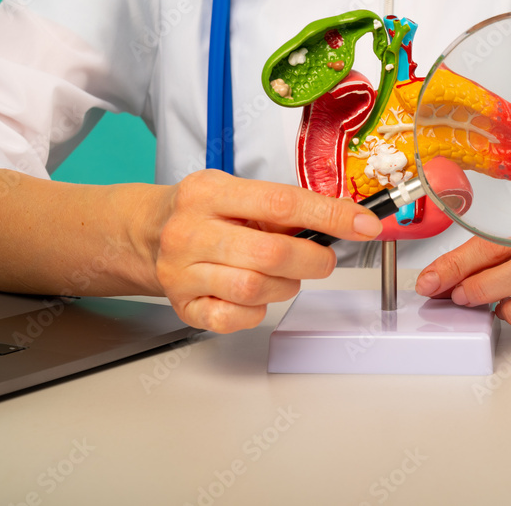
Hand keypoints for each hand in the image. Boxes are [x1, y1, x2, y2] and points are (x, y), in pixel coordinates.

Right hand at [149, 169, 382, 332]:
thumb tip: (350, 218)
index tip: (364, 225)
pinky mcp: (182, 305)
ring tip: (282, 275)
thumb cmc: (206, 213)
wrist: (146, 233)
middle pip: (271, 254)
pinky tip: (254, 295)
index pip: (282, 203)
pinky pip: (234, 318)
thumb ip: (289, 206)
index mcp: (209, 192)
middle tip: (322, 259)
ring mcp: (181, 271)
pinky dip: (256, 311)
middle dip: (312, 260)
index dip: (330, 215)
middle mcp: (190, 231)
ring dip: (285, 286)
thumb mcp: (240, 194)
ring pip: (255, 289)